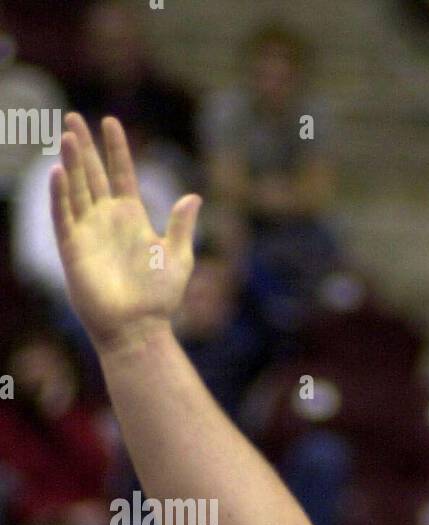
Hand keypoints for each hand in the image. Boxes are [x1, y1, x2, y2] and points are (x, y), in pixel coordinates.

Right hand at [51, 113, 201, 354]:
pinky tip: (58, 171)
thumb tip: (193, 197)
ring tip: (68, 134)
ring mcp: (87, 230)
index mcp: (131, 217)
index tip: (110, 122)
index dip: (116, 149)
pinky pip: (63, 215)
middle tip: (73, 117)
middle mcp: (106, 219)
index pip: (121, 174)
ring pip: (76, 188)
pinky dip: (60, 194)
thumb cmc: (160, 298)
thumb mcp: (178, 257)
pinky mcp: (72, 248)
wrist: (139, 327)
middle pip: (92, 174)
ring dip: (71, 162)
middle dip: (84, 146)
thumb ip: (180, 226)